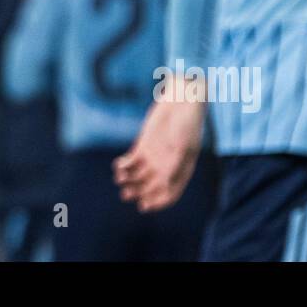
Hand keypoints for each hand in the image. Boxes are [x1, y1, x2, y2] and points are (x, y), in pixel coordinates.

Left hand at [113, 72, 204, 211]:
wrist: (181, 101)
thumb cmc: (187, 124)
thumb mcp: (183, 146)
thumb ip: (174, 165)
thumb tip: (166, 183)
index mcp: (181, 172)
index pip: (169, 194)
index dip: (156, 203)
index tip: (144, 205)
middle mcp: (166, 167)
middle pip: (149, 188)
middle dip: (138, 193)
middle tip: (127, 194)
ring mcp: (154, 157)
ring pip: (138, 176)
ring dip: (128, 181)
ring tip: (120, 180)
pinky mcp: (143, 145)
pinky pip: (131, 161)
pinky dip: (124, 166)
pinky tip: (118, 166)